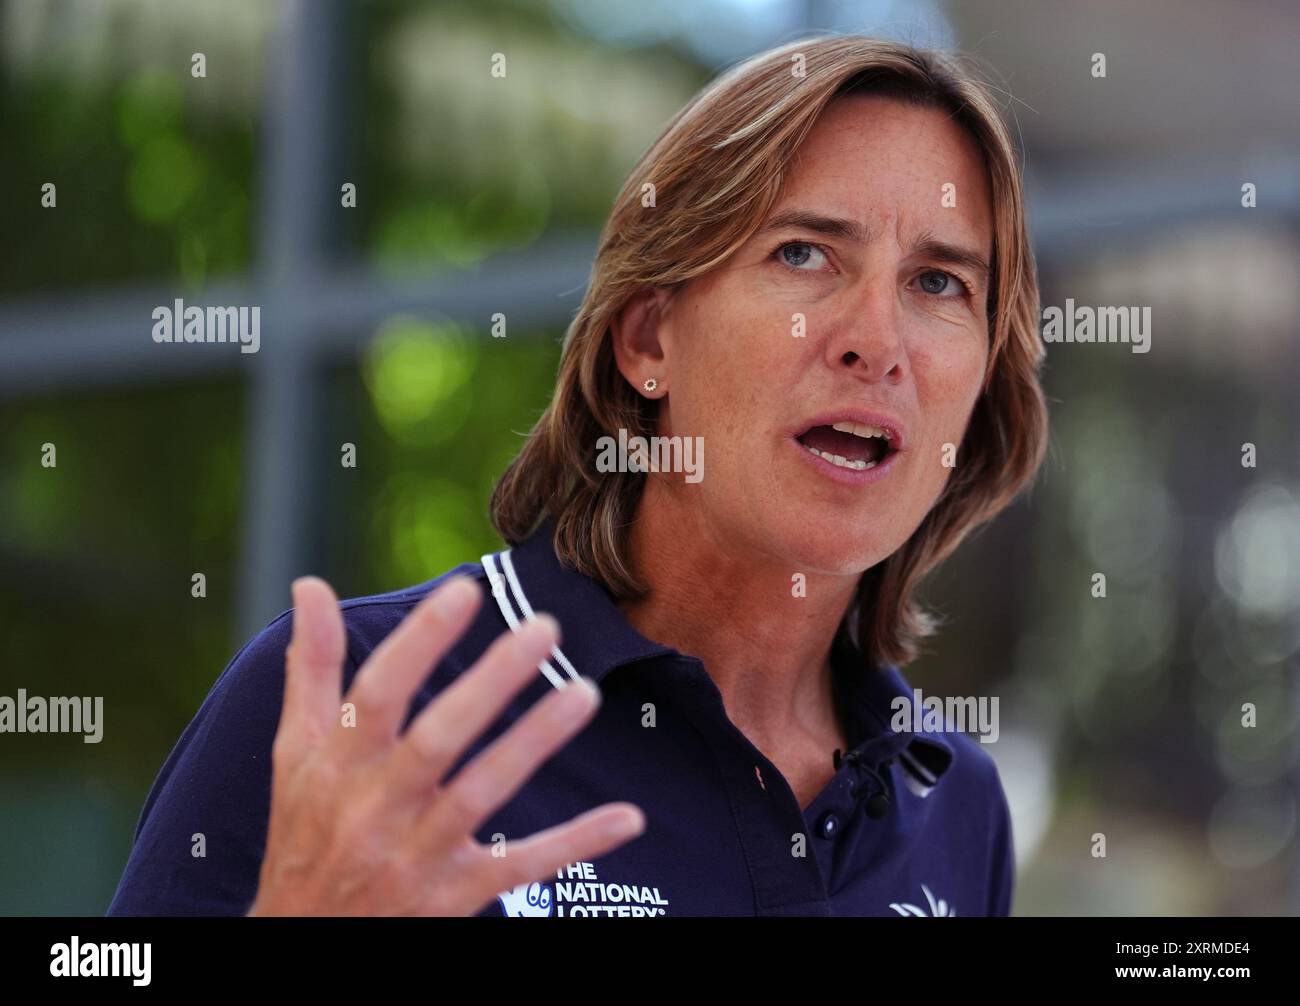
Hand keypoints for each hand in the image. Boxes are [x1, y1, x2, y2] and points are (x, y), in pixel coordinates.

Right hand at [246, 574, 643, 914]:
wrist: (303, 939)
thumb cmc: (305, 832)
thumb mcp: (296, 753)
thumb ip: (312, 668)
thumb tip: (310, 583)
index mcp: (336, 764)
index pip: (376, 693)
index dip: (419, 642)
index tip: (465, 590)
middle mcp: (375, 808)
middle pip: (437, 739)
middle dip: (490, 684)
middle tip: (545, 628)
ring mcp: (417, 855)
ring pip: (482, 794)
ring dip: (534, 743)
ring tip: (586, 693)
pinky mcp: (454, 895)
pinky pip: (520, 866)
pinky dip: (573, 844)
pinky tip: (627, 818)